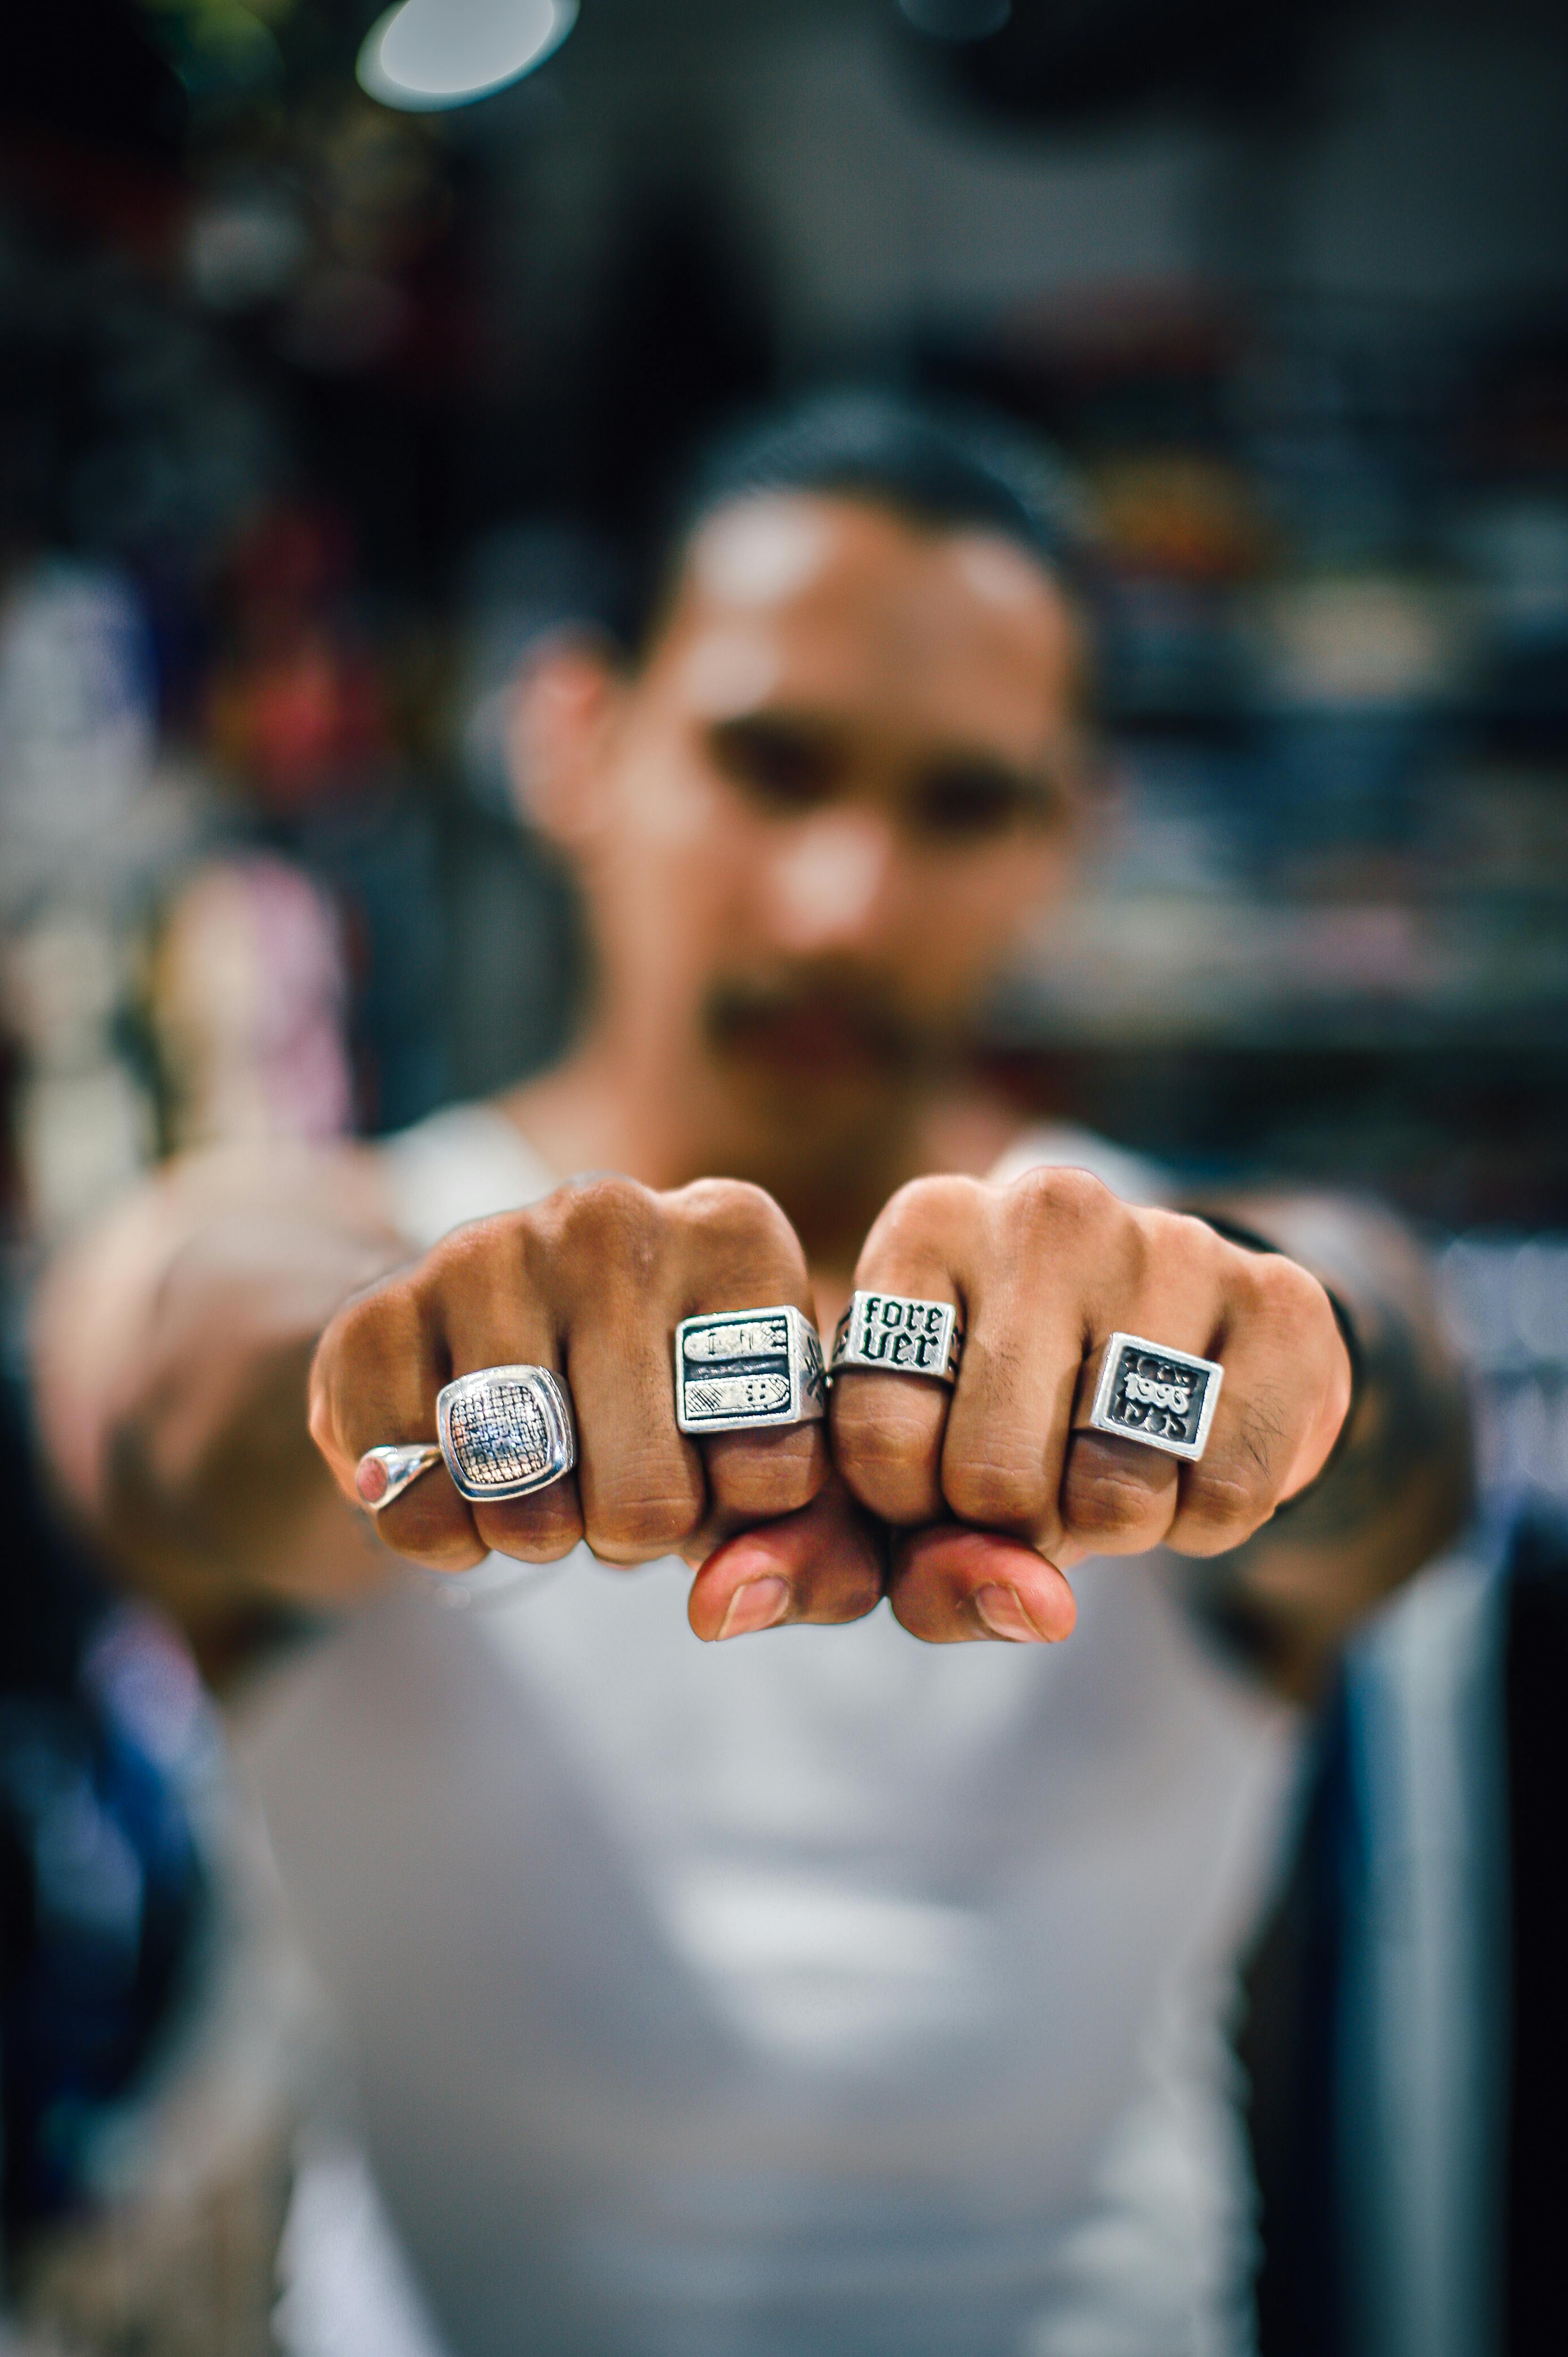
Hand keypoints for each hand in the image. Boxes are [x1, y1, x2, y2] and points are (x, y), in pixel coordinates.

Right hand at [309, 1177, 880, 1630]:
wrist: (506, 1322)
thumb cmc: (676, 1398)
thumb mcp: (781, 1457)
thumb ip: (819, 1550)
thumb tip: (726, 1606)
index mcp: (736, 1234)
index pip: (775, 1465)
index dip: (741, 1509)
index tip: (716, 1458)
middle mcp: (612, 1218)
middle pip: (648, 1503)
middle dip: (633, 1533)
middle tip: (617, 1479)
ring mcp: (483, 1254)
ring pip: (526, 1508)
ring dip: (536, 1534)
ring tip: (544, 1475)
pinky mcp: (374, 1312)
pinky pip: (412, 1507)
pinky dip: (439, 1533)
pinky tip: (461, 1475)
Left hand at [822, 1166, 1352, 1644]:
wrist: (1177, 1344)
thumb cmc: (1011, 1416)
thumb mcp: (921, 1483)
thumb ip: (915, 1572)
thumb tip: (1032, 1606)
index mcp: (928, 1229)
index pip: (881, 1435)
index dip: (910, 1510)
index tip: (935, 1484)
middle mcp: (1045, 1209)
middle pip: (994, 1476)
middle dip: (1018, 1527)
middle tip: (1041, 1479)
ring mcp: (1171, 1243)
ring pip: (1115, 1491)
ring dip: (1115, 1526)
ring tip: (1113, 1459)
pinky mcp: (1281, 1298)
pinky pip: (1227, 1497)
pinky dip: (1204, 1523)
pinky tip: (1191, 1456)